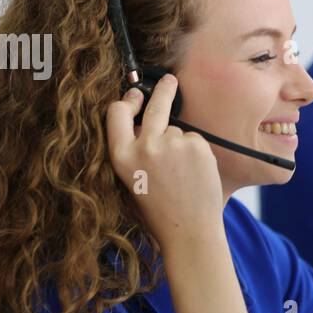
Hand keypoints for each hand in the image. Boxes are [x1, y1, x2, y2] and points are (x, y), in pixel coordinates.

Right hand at [106, 74, 223, 249]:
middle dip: (163, 90)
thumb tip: (142, 118)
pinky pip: (194, 139)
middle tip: (170, 81)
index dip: (127, 101)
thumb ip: (134, 149)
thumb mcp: (131, 179)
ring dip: (180, 144)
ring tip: (183, 173)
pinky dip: (196, 152)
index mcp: (121, 156)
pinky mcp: (195, 144)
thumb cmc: (159, 209)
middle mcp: (144, 146)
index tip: (136, 94)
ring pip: (177, 130)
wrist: (188, 231)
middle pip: (154, 105)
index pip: (116, 112)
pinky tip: (194, 173)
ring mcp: (171, 143)